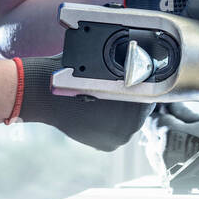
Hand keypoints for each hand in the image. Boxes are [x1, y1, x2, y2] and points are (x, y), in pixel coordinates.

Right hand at [15, 55, 152, 150]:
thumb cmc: (76, 72)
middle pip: (140, 111)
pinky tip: (99, 115)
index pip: (149, 94)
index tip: (132, 85)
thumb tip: (135, 52)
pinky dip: (110, 126)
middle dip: (131, 103)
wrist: (50, 94)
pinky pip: (115, 133)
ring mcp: (122, 136)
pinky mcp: (108, 146)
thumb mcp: (105, 61)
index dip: (141, 88)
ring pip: (128, 122)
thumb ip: (124, 63)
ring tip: (105, 104)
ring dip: (121, 115)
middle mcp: (135, 123)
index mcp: (139, 100)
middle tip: (116, 93)